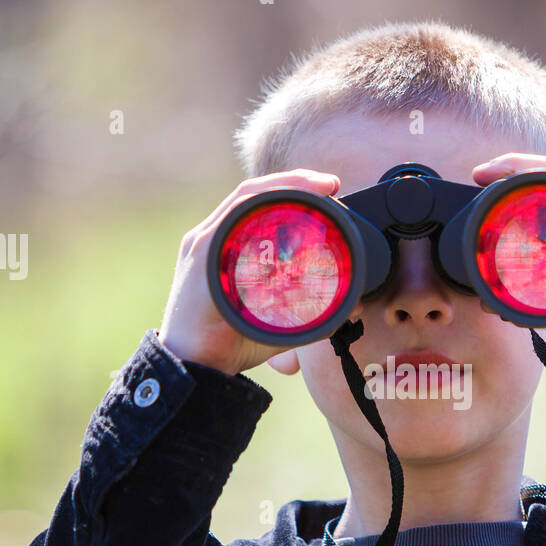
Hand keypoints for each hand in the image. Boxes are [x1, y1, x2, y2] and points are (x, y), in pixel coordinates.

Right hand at [159, 169, 341, 373]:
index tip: (330, 190)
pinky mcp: (201, 255)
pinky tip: (287, 200)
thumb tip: (348, 309)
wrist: (197, 365)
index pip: (259, 204)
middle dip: (296, 181)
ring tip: (320, 186)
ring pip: (246, 197)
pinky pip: (232, 217)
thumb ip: (306, 309)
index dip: (294, 190)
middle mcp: (213, 238)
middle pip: (254, 193)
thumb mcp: (277, 318)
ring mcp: (204, 243)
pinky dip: (262, 204)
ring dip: (286, 185)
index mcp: (225, 247)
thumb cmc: (231, 343)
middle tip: (332, 183)